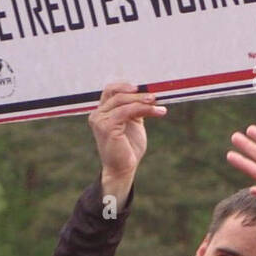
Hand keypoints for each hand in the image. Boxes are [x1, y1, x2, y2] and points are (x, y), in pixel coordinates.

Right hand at [88, 82, 165, 206]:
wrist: (123, 169)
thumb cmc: (128, 149)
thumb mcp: (133, 123)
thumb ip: (136, 109)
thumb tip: (149, 94)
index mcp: (102, 113)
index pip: (110, 90)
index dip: (126, 86)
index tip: (143, 88)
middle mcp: (97, 115)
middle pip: (117, 94)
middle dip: (138, 94)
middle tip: (155, 96)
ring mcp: (100, 120)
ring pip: (123, 101)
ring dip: (143, 101)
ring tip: (158, 105)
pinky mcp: (107, 126)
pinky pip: (127, 111)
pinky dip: (144, 109)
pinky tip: (156, 112)